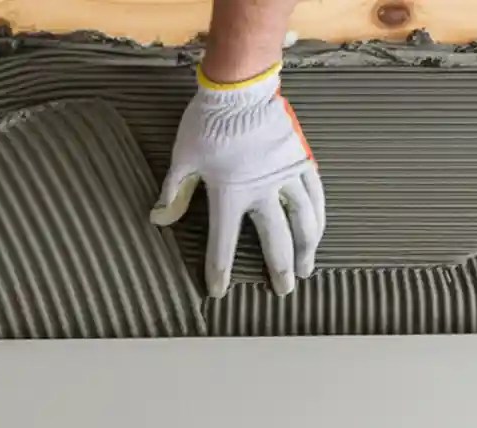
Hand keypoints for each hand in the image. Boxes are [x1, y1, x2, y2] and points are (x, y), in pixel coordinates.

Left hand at [151, 63, 324, 297]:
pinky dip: (319, 216)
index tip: (218, 291)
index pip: (223, 243)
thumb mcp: (183, 159)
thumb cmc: (207, 122)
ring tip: (307, 269)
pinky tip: (319, 231)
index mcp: (230, 194)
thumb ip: (173, 192)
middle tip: (283, 291)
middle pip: (275, 240)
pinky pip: (316, 194)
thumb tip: (158, 220)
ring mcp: (287, 175)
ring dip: (307, 249)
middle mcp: (263, 190)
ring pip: (304, 221)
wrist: (240, 86)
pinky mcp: (302, 159)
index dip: (219, 270)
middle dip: (278, 270)